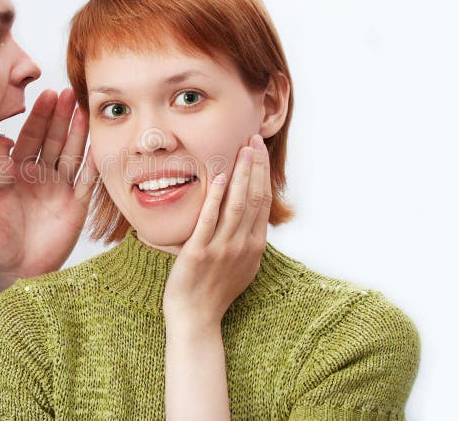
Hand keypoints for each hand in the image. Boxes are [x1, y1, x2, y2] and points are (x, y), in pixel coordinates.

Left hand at [0, 88, 98, 294]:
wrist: (15, 272)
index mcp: (16, 172)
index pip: (29, 138)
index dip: (38, 117)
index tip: (45, 95)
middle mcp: (40, 176)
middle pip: (52, 140)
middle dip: (60, 116)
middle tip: (67, 92)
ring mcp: (59, 189)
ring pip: (71, 154)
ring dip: (78, 132)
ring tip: (84, 109)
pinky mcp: (76, 205)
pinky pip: (86, 182)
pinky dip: (94, 165)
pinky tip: (100, 146)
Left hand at [163, 133, 270, 328]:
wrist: (196, 317)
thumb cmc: (214, 292)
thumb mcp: (241, 266)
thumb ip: (246, 240)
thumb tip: (249, 218)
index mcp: (254, 246)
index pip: (262, 201)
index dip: (262, 173)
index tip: (259, 150)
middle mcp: (243, 245)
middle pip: (254, 197)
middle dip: (255, 166)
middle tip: (254, 139)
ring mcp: (223, 248)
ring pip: (237, 204)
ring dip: (241, 174)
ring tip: (242, 150)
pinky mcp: (200, 252)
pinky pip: (210, 220)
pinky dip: (216, 197)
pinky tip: (219, 177)